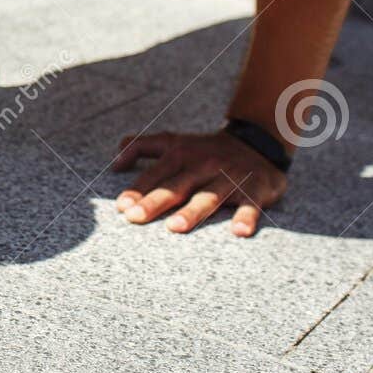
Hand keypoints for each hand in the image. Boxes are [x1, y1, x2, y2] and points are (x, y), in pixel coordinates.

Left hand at [110, 129, 286, 237]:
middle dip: (155, 202)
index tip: (122, 207)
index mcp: (181, 155)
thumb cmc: (206, 149)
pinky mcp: (254, 189)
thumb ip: (141, 147)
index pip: (155, 175)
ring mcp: (228, 178)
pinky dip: (247, 217)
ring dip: (192, 211)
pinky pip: (251, 205)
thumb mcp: (173, 141)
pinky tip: (240, 232)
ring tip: (174, 227)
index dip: (138, 190)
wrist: (258, 140)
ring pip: (208, 196)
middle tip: (135, 217)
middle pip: (176, 186)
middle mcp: (203, 166)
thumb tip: (114, 164)